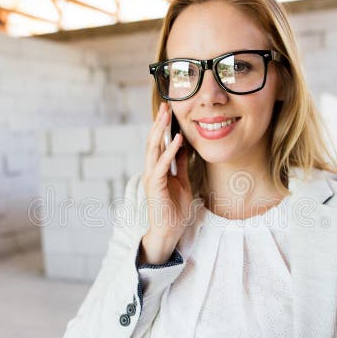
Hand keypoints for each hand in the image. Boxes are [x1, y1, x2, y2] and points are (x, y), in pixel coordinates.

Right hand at [139, 102, 192, 265]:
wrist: (169, 231)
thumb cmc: (174, 209)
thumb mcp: (182, 181)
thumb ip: (181, 165)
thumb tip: (185, 147)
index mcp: (157, 168)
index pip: (159, 143)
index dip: (163, 127)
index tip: (170, 111)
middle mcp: (151, 170)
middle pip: (153, 141)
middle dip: (159, 123)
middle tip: (166, 105)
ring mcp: (151, 178)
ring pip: (153, 149)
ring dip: (160, 131)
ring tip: (167, 116)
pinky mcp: (155, 186)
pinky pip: (161, 165)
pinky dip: (169, 152)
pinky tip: (176, 140)